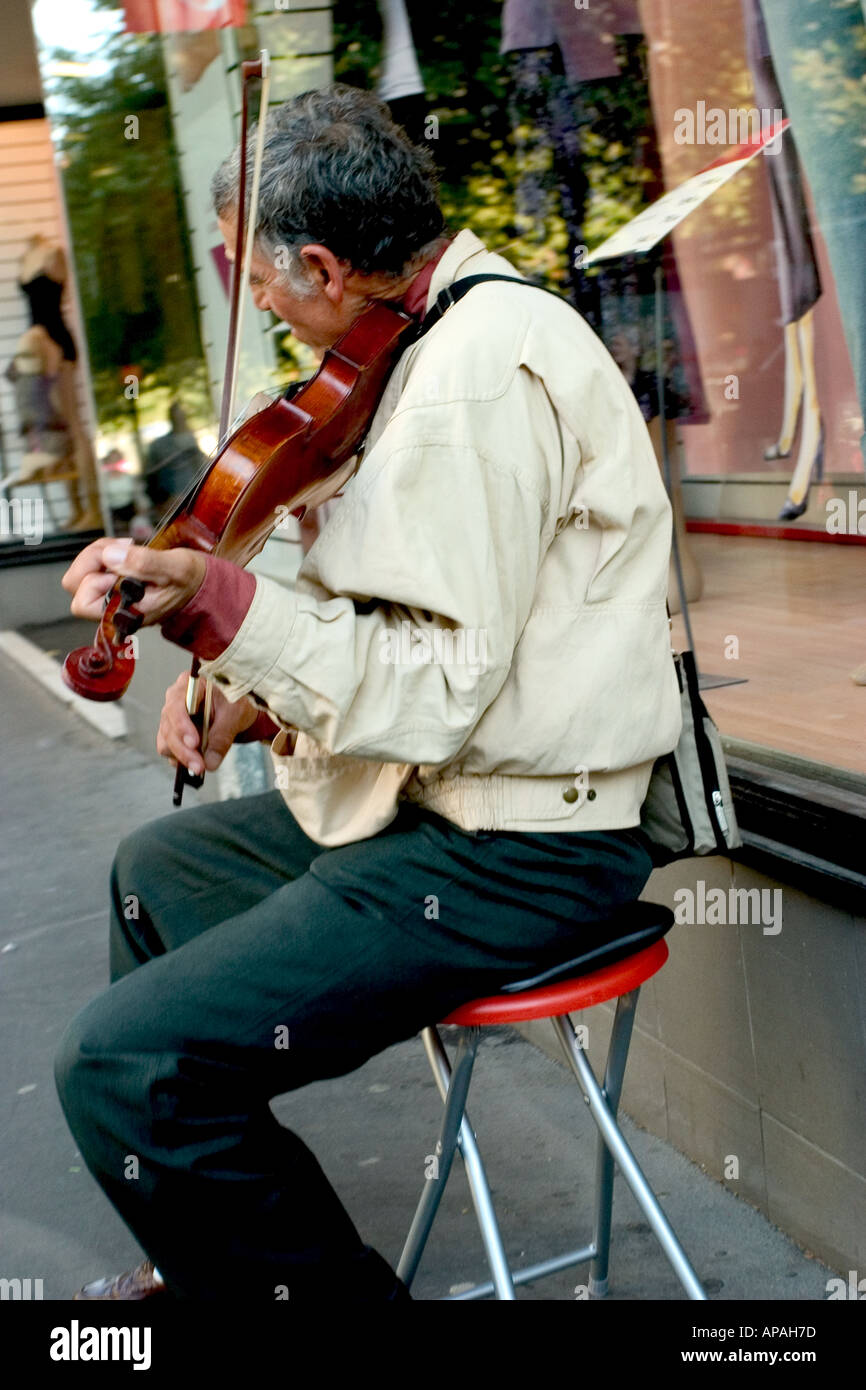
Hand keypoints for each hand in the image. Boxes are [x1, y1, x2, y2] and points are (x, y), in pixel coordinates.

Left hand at [61, 538, 206, 624]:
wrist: (199, 584)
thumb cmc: (189, 581)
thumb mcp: (174, 568)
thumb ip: (143, 563)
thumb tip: (110, 556)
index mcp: (124, 614)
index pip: (82, 600)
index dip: (93, 577)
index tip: (119, 564)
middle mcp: (112, 609)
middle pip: (75, 585)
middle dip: (91, 559)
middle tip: (118, 548)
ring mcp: (110, 596)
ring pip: (82, 572)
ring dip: (99, 552)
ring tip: (126, 547)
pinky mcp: (112, 584)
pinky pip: (94, 566)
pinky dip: (105, 552)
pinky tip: (125, 550)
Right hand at [157, 671, 259, 774]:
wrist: (238, 704)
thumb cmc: (236, 699)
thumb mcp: (235, 714)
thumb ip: (222, 736)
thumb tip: (210, 763)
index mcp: (188, 685)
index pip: (176, 706)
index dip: (182, 726)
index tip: (194, 744)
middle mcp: (174, 701)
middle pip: (169, 728)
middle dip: (184, 750)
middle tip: (200, 766)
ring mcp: (172, 718)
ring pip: (166, 743)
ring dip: (182, 757)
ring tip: (201, 766)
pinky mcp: (175, 734)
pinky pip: (172, 751)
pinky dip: (184, 759)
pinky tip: (197, 764)